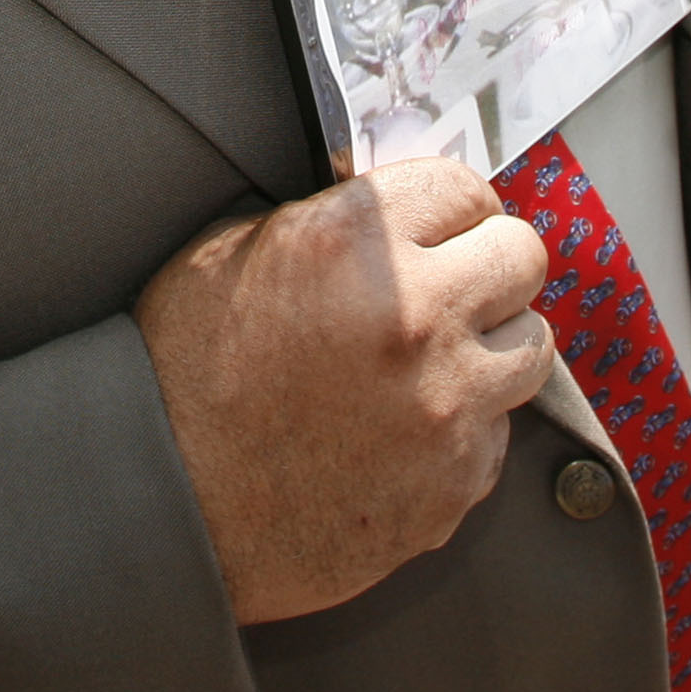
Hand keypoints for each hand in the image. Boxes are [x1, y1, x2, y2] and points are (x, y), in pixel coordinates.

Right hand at [137, 158, 553, 622]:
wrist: (159, 502)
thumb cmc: (181, 371)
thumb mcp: (233, 249)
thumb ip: (331, 219)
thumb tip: (397, 209)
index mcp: (357, 241)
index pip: (468, 189)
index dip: (447, 210)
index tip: (437, 229)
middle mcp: (417, 316)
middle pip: (522, 257)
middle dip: (486, 266)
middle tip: (450, 286)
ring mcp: (445, 407)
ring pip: (531, 347)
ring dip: (490, 347)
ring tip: (435, 361)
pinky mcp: (453, 484)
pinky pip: (496, 436)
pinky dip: (464, 429)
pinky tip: (402, 431)